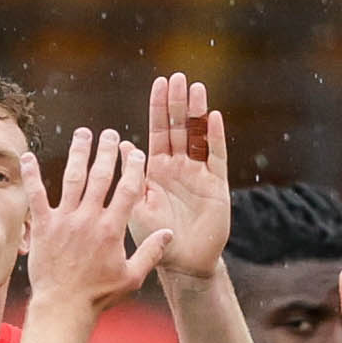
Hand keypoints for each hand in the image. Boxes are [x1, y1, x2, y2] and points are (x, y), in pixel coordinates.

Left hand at [27, 129, 171, 313]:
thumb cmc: (98, 295)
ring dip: (79, 153)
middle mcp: (89, 218)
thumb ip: (152, 252)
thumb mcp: (132, 277)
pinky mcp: (43, 226)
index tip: (135, 151)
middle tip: (109, 134)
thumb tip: (169, 233)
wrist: (64, 307)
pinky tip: (28, 156)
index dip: (133, 167)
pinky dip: (32, 175)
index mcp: (112, 228)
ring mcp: (65, 220)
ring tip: (83, 133)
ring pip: (73, 178)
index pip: (128, 189)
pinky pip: (36, 196)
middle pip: (101, 176)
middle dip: (107, 151)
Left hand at [131, 75, 234, 281]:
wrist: (183, 266)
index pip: (158, 132)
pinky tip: (214, 117)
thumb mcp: (138, 209)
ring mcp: (198, 175)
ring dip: (196, 113)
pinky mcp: (216, 187)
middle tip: (178, 76)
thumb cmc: (156, 240)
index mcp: (156, 171)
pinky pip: (215, 158)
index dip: (159, 109)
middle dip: (177, 103)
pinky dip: (214, 138)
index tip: (159, 84)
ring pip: (197, 137)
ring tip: (196, 88)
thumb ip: (133, 179)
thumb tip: (125, 146)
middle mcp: (178, 168)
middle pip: (178, 129)